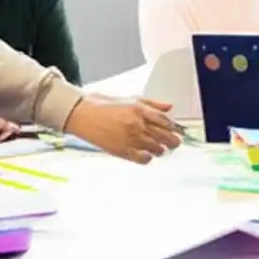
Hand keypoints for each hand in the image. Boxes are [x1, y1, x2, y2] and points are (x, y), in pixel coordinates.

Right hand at [63, 96, 180, 163]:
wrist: (83, 115)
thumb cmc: (103, 106)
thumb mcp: (130, 99)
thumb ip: (152, 104)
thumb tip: (168, 107)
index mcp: (140, 110)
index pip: (165, 121)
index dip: (173, 128)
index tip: (175, 131)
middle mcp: (137, 124)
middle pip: (165, 137)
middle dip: (173, 141)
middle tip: (174, 142)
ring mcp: (130, 139)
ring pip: (157, 149)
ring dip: (161, 149)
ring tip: (160, 148)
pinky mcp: (122, 151)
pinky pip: (144, 159)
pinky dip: (148, 158)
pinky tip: (146, 154)